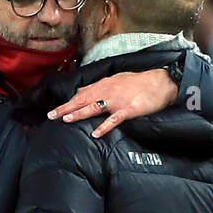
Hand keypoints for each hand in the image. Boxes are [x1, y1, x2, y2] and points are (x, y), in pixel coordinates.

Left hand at [48, 67, 176, 137]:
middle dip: (66, 107)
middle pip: (83, 100)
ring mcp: (118, 101)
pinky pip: (114, 119)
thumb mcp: (116, 80)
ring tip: (66, 119)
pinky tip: (96, 133)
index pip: (82, 93)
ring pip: (94, 107)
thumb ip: (98, 86)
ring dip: (80, 113)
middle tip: (51, 115)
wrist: (160, 83)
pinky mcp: (128, 110)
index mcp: (105, 85)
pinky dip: (104, 126)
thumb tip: (80, 91)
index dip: (68, 101)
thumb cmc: (139, 82)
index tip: (55, 109)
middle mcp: (108, 91)